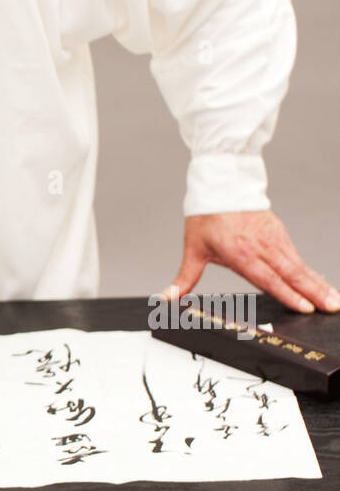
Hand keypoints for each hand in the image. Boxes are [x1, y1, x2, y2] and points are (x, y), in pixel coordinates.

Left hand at [158, 211, 339, 313]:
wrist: (219, 183)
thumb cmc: (206, 216)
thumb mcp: (192, 248)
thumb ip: (184, 277)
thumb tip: (166, 297)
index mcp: (239, 252)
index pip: (267, 277)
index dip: (287, 293)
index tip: (305, 307)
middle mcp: (260, 246)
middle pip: (291, 273)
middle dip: (313, 292)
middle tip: (332, 307)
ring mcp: (272, 238)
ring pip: (299, 265)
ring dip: (317, 283)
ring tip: (334, 300)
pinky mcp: (278, 232)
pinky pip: (297, 255)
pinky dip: (310, 271)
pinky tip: (320, 284)